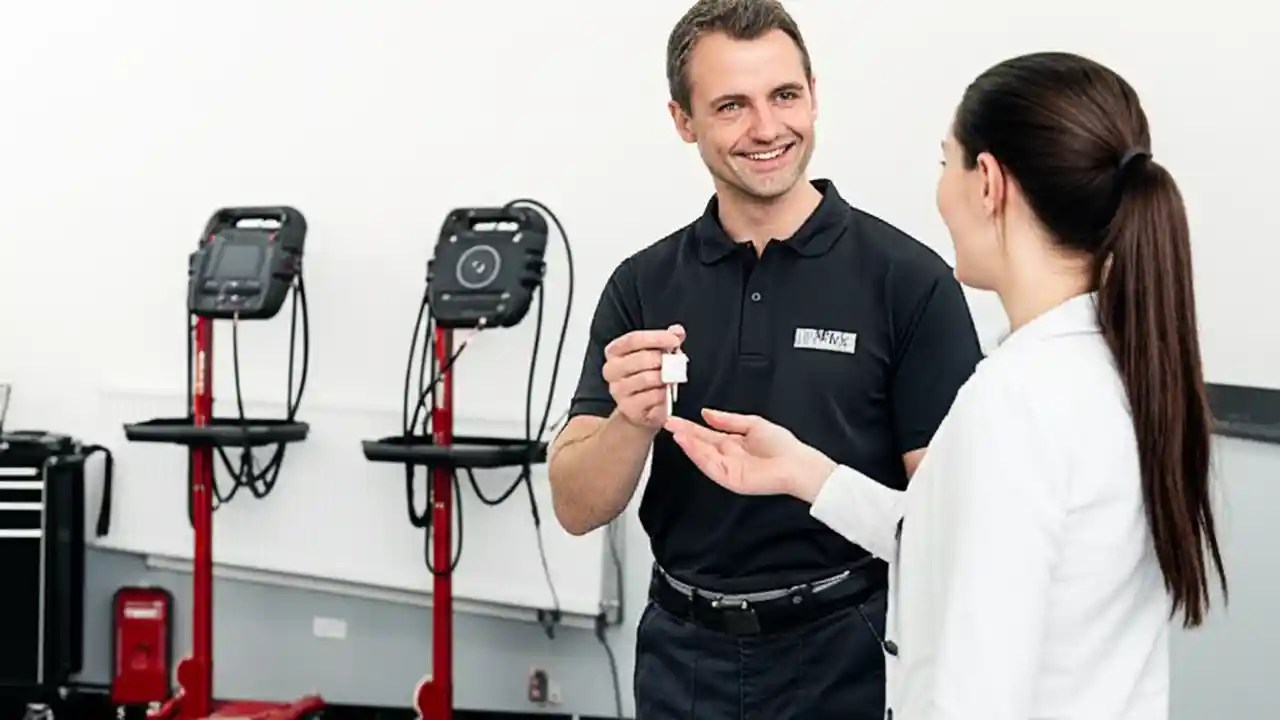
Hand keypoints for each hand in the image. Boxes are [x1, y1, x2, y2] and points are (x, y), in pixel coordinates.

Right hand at [603, 324, 685, 428]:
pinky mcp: (628, 407)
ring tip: (670, 379)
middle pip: (642, 358)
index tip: (675, 341)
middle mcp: (611, 370)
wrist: (641, 410)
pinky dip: (664, 393)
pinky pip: (653, 396)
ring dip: (666, 378)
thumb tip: (678, 331)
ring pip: (648, 378)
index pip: (633, 339)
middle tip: (676, 364)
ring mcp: (617, 390)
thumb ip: (667, 341)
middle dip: (664, 360)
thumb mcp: (657, 355)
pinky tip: (665, 392)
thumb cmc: (648, 378)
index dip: (656, 338)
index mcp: (614, 352)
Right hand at [664, 408, 835, 501]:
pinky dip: (699, 455)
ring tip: (677, 432)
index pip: (705, 435)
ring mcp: (728, 469)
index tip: (675, 419)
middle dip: (684, 434)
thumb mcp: (752, 424)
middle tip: (668, 423)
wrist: (798, 463)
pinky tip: (691, 444)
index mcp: (732, 444)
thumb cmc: (783, 446)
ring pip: (703, 456)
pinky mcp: (731, 479)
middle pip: (700, 445)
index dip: (689, 427)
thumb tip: (706, 413)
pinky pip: (711, 467)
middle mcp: (727, 457)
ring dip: (689, 444)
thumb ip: (727, 420)